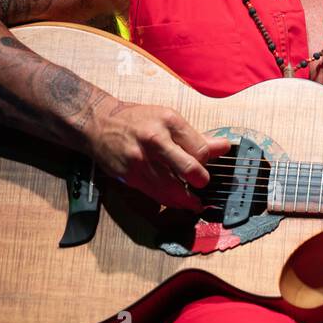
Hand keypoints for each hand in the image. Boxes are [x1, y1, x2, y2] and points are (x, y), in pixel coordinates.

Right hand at [86, 99, 229, 210]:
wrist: (99, 123)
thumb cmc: (137, 120)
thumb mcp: (168, 119)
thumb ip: (196, 136)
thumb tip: (224, 147)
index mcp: (169, 122)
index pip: (200, 148)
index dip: (209, 160)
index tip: (212, 163)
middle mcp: (155, 140)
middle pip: (189, 168)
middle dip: (202, 181)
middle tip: (204, 184)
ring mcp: (141, 160)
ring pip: (172, 188)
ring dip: (188, 199)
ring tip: (196, 203)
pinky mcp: (131, 176)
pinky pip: (156, 194)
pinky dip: (170, 201)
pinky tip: (178, 202)